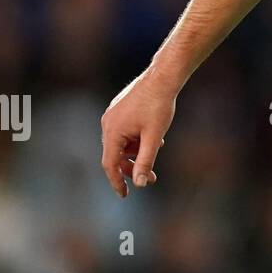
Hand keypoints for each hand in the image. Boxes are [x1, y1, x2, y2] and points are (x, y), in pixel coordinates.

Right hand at [100, 65, 178, 197]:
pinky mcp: (120, 108)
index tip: (125, 195)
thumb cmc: (159, 105)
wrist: (163, 77)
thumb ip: (145, 161)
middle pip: (116, 154)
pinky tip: (154, 139)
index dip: (117, 182)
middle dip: (133, 167)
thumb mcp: (154, 137)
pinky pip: (125, 131)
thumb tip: (140, 184)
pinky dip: (137, 139)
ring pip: (122, 142)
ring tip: (156, 151)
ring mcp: (113, 114)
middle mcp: (108, 123)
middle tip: (151, 178)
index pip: (110, 165)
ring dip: (137, 152)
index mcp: (112, 132)